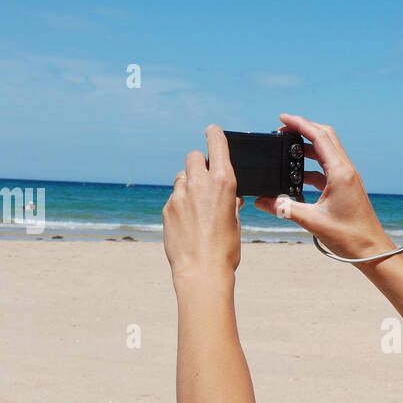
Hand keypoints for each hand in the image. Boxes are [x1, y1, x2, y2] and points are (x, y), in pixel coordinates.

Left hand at [162, 125, 242, 281]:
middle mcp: (199, 183)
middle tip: (205, 178)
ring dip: (189, 185)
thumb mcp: (235, 222)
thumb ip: (230, 203)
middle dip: (200, 163)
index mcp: (223, 182)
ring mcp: (180, 195)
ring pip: (182, 178)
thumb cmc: (225, 250)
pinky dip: (181, 205)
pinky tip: (188, 223)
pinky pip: (174, 198)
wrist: (202, 271)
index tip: (212, 130)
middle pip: (194, 157)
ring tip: (197, 206)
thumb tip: (229, 198)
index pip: (216, 144)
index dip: (214, 134)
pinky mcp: (167, 208)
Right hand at [255, 114, 396, 261]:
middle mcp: (346, 170)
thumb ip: (284, 209)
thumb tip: (260, 202)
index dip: (299, 124)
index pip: (318, 137)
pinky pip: (326, 169)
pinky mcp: (346, 187)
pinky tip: (297, 177)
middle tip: (282, 130)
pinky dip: (311, 167)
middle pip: (325, 137)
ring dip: (307, 147)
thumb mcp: (312, 221)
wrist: (371, 250)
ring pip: (327, 151)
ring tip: (286, 151)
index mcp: (340, 172)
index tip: (281, 118)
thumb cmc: (349, 236)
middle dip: (303, 130)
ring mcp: (347, 178)